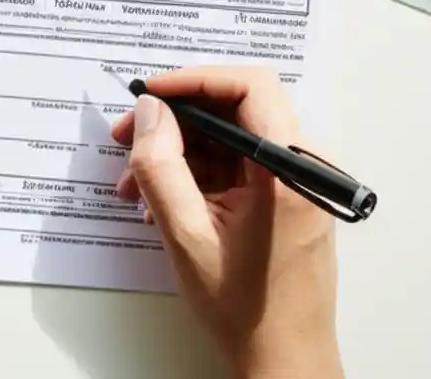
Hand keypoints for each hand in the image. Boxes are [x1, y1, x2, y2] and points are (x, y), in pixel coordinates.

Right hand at [112, 67, 342, 378]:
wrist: (284, 357)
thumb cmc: (248, 310)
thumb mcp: (186, 236)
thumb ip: (161, 167)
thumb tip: (151, 114)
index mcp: (289, 170)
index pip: (249, 87)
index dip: (194, 80)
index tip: (151, 93)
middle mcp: (302, 166)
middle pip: (236, 108)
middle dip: (176, 120)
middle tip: (128, 137)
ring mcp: (296, 181)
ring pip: (231, 137)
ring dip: (180, 152)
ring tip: (136, 185)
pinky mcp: (286, 196)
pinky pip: (238, 163)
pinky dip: (198, 173)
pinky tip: (163, 201)